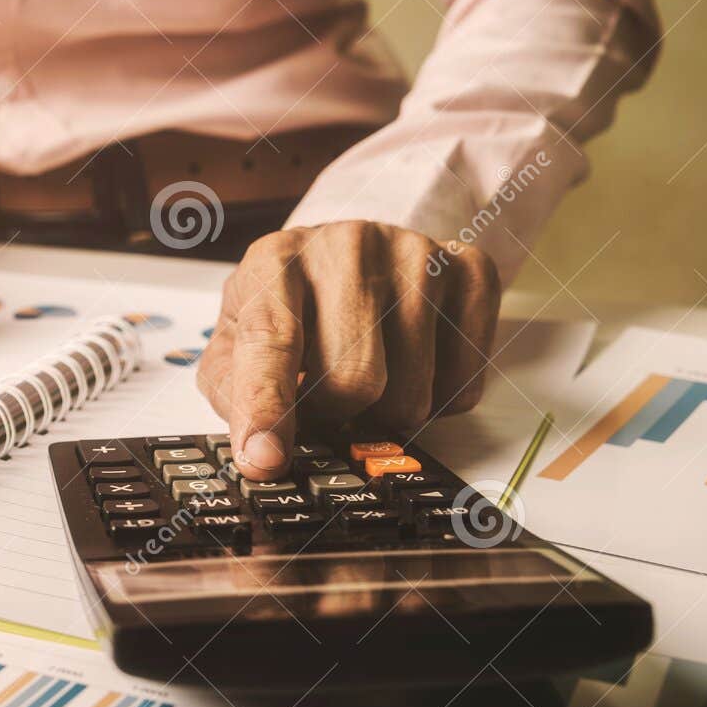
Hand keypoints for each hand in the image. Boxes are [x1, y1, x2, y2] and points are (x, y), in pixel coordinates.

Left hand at [196, 221, 501, 480]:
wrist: (354, 248)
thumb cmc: (294, 300)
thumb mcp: (239, 335)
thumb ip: (237, 393)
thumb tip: (258, 452)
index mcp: (276, 262)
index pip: (271, 341)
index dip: (267, 408)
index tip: (265, 458)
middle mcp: (348, 248)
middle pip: (354, 381)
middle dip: (336, 413)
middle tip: (327, 396)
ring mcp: (416, 255)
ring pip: (411, 394)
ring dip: (387, 411)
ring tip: (371, 372)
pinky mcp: (470, 272)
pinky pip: (462, 385)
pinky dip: (436, 399)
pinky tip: (414, 362)